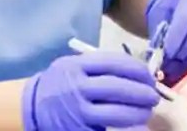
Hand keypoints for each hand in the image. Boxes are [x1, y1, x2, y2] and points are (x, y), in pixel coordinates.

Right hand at [22, 52, 158, 129]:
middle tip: (153, 96)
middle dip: (142, 92)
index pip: (113, 63)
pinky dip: (128, 130)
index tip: (149, 76)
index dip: (137, 70)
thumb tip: (138, 73)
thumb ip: (97, 67)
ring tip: (147, 112)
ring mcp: (77, 112)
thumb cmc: (60, 83)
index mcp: (74, 66)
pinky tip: (137, 127)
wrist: (33, 107)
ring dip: (138, 113)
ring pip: (116, 113)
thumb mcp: (71, 66)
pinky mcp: (80, 130)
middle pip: (117, 88)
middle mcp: (75, 87)